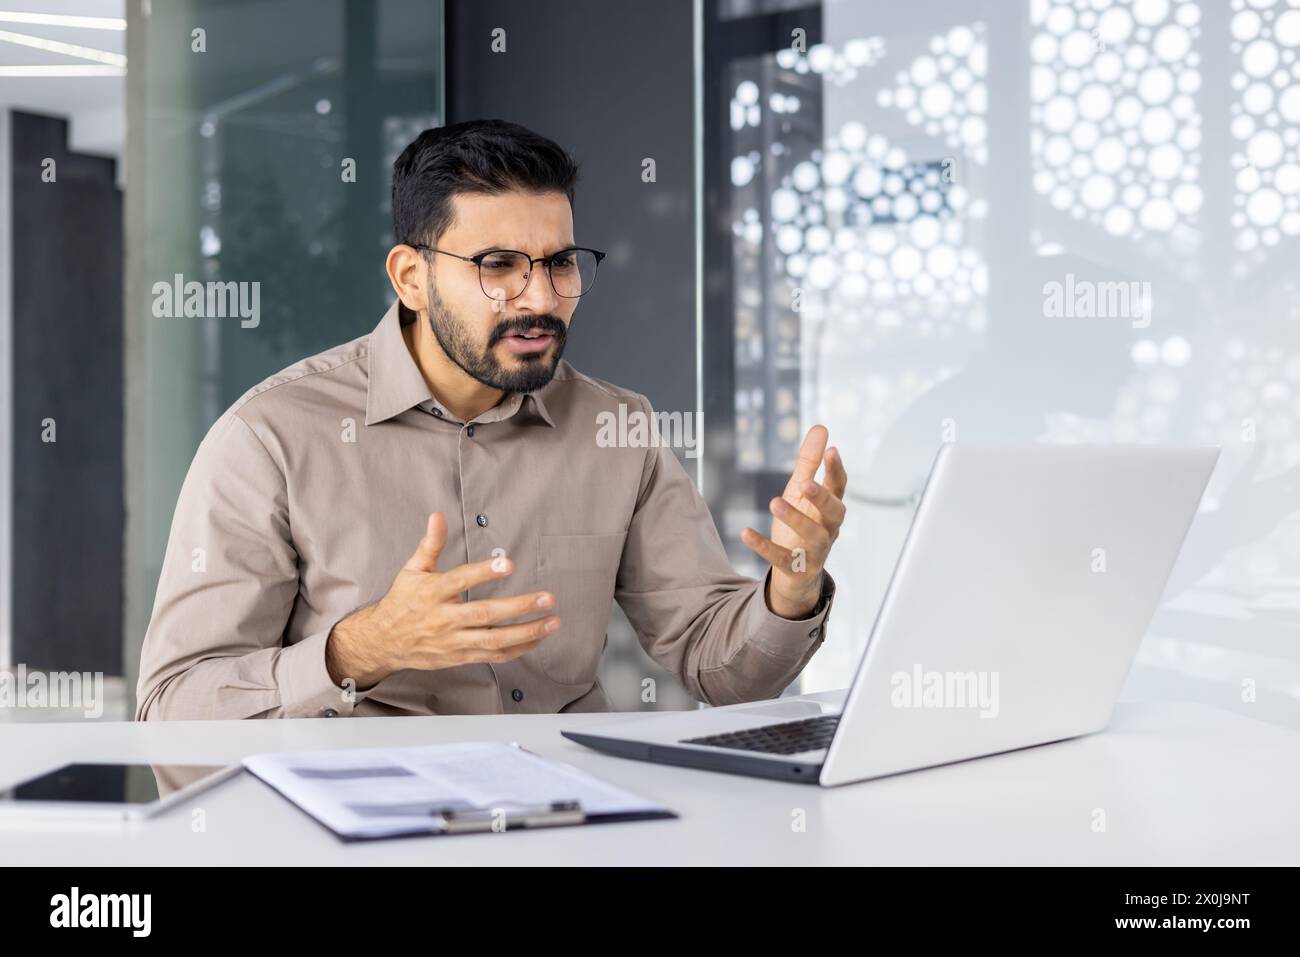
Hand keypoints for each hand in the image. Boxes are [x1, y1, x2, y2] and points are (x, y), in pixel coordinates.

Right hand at [325, 512, 558, 688]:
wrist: (383, 641)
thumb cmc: (402, 601)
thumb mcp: (412, 569)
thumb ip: (430, 544)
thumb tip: (438, 516)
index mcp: (432, 593)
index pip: (460, 580)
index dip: (484, 573)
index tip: (508, 564)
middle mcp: (443, 619)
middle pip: (484, 614)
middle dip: (518, 607)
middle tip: (546, 598)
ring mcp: (453, 641)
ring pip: (493, 639)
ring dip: (526, 632)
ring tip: (552, 621)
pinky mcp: (460, 657)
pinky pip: (493, 656)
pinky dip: (518, 649)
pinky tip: (538, 639)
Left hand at [740, 425, 846, 618]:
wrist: (797, 573)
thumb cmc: (802, 524)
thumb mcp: (801, 492)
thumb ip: (810, 462)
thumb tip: (821, 428)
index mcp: (829, 508)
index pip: (838, 487)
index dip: (836, 470)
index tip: (832, 450)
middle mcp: (828, 529)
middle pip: (834, 513)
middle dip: (822, 498)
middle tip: (806, 483)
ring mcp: (814, 551)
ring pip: (813, 537)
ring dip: (796, 519)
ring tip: (775, 501)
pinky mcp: (796, 568)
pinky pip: (781, 559)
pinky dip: (763, 547)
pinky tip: (745, 533)